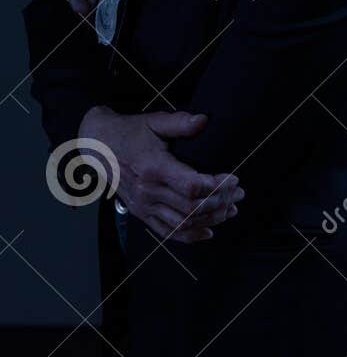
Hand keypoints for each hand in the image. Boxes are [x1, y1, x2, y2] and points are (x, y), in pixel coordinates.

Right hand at [78, 106, 242, 244]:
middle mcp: (147, 191)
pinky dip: (190, 236)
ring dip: (212, 219)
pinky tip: (209, 231)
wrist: (97, 146)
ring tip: (231, 209)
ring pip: (184, 222)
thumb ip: (179, 123)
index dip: (217, 186)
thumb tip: (204, 120)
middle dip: (221, 202)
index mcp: (153, 167)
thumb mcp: (153, 122)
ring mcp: (144, 206)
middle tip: (238, 194)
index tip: (234, 179)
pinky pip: (168, 232)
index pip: (192, 186)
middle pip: (192, 207)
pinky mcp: (141, 214)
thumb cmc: (128, 133)